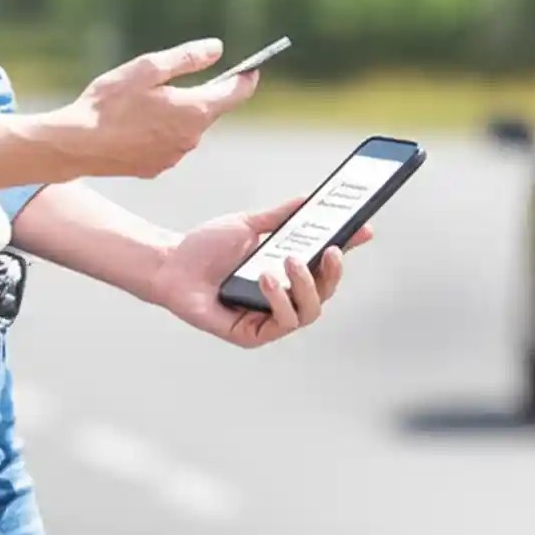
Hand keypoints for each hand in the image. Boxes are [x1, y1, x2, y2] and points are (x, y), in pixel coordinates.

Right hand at [46, 38, 258, 178]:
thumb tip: (217, 49)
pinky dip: (161, 132)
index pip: (236, 93)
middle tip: (187, 79)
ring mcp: (176, 155)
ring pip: (189, 129)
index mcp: (195, 111)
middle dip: (206, 94)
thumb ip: (186, 58)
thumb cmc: (110, 103)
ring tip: (149, 102)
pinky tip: (136, 125)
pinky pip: (169, 145)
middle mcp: (192, 137)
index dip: (246, 79)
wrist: (77, 144)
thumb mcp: (147, 69)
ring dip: (179, 114)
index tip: (252, 70)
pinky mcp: (158, 167)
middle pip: (211, 111)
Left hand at [147, 197, 373, 348]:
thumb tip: (312, 199)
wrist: (169, 264)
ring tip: (290, 260)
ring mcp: (269, 319)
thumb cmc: (206, 247)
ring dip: (305, 287)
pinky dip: (279, 301)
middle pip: (326, 292)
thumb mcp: (249, 225)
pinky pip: (281, 324)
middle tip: (332, 249)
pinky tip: (266, 279)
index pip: (326, 264)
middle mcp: (284, 298)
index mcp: (287, 273)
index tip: (365, 229)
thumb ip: (281, 215)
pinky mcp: (252, 335)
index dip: (348, 249)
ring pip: (309, 312)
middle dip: (334, 273)